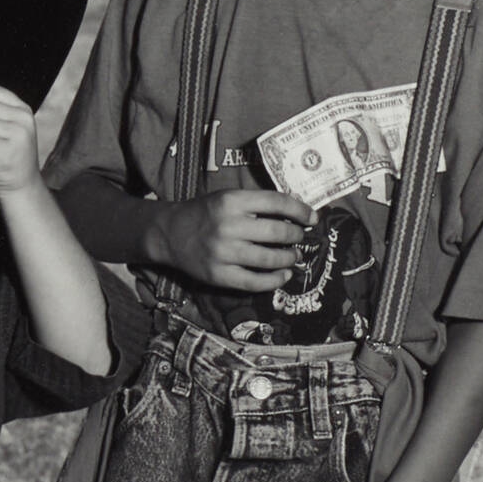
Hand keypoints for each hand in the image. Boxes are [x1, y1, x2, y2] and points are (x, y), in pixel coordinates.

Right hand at [144, 188, 311, 290]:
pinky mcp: (219, 275)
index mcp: (232, 201)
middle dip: (296, 236)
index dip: (300, 210)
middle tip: (299, 238)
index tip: (312, 218)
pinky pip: (255, 282)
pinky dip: (275, 280)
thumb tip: (297, 212)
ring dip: (289, 258)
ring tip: (294, 256)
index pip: (276, 203)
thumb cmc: (205, 213)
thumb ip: (257, 203)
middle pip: (278, 233)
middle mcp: (228, 226)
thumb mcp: (228, 198)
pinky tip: (283, 275)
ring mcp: (223, 253)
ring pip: (270, 259)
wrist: (169, 233)